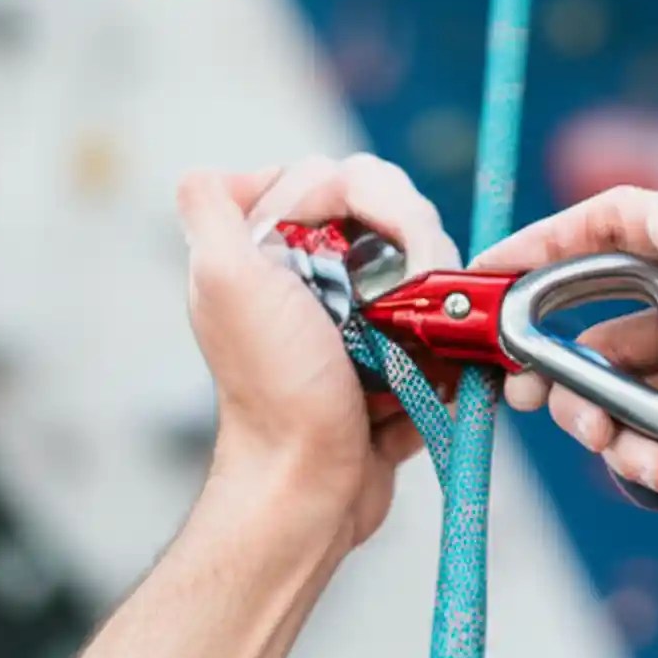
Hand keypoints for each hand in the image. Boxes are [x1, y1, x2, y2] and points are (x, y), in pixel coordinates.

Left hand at [179, 154, 459, 546]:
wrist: (310, 485)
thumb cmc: (277, 391)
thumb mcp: (227, 283)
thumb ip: (209, 208)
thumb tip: (210, 172)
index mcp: (271, 251)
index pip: (342, 179)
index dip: (375, 199)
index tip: (383, 245)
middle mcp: (310, 280)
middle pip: (392, 219)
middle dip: (419, 250)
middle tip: (417, 296)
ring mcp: (355, 321)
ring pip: (426, 271)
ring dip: (440, 300)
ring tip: (424, 341)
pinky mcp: (391, 361)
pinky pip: (439, 330)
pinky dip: (448, 343)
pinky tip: (435, 367)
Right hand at [473, 173, 657, 545]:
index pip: (615, 221)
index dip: (545, 241)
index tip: (493, 270)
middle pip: (597, 305)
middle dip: (559, 354)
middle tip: (524, 388)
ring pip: (610, 367)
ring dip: (598, 410)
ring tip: (615, 442)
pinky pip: (637, 408)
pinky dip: (634, 438)